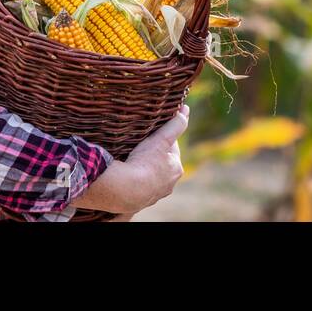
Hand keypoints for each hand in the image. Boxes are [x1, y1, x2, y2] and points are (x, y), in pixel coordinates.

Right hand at [72, 105, 187, 213]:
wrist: (125, 190)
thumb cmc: (145, 163)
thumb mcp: (161, 139)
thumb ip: (175, 125)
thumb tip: (186, 109)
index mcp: (176, 168)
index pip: (171, 148)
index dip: (161, 138)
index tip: (150, 134)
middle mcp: (169, 184)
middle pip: (161, 163)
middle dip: (153, 155)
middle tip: (139, 147)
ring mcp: (155, 194)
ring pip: (151, 176)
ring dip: (144, 169)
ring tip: (132, 160)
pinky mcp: (141, 201)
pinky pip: (139, 187)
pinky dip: (135, 181)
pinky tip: (128, 175)